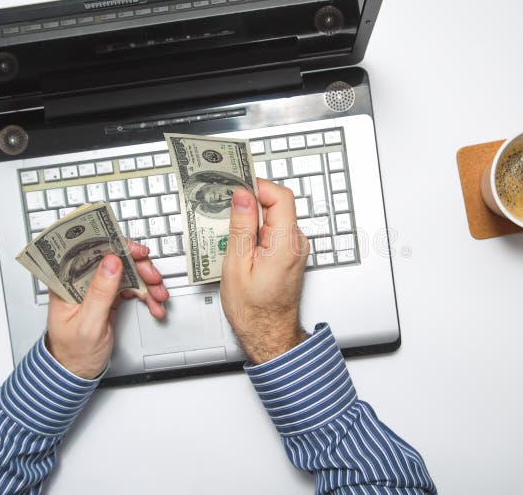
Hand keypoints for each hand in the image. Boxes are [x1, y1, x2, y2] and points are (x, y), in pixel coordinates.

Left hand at [46, 240, 168, 378]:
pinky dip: (145, 295)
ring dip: (146, 282)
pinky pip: (131, 287)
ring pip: (126, 273)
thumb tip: (111, 261)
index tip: (136, 251)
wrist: (77, 371)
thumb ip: (100, 292)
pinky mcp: (108, 296)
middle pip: (114, 260)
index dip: (115, 246)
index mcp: (66, 282)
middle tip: (154, 278)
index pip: (90, 252)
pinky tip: (153, 304)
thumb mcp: (88, 324)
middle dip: (139, 267)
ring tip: (158, 296)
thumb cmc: (73, 352)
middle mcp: (81, 281)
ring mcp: (96, 288)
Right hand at [220, 179, 310, 363]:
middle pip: (276, 205)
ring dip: (251, 220)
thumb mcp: (237, 265)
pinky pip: (274, 232)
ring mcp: (295, 249)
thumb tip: (242, 196)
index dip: (257, 186)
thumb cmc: (254, 310)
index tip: (236, 187)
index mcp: (286, 244)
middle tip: (225, 211)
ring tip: (230, 236)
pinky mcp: (290, 254)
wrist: (269, 335)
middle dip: (250, 204)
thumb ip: (241, 227)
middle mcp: (296, 243)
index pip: (280, 196)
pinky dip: (256, 233)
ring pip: (274, 218)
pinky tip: (240, 246)